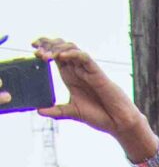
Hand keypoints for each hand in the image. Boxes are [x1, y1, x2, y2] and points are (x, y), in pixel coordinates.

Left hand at [29, 37, 153, 153]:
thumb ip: (56, 111)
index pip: (54, 55)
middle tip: (36, 49)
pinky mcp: (95, 71)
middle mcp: (77, 69)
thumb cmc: (98, 115)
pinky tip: (61, 58)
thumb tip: (38, 111)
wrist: (116, 122)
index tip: (33, 50)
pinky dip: (72, 54)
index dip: (44, 49)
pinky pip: (83, 56)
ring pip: (71, 47)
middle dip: (47, 44)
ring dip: (57, 48)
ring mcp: (86, 69)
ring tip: (47, 56)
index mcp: (69, 75)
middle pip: (60, 46)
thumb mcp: (72, 112)